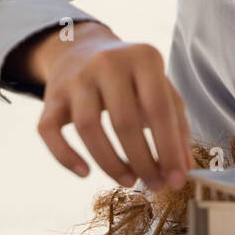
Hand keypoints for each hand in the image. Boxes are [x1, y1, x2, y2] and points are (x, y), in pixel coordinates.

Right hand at [29, 22, 193, 191]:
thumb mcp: (160, 88)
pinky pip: (50, 131)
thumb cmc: (131, 78)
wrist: (83, 49)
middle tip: (154, 185)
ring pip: (88, 128)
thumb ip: (176, 124)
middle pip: (124, 120)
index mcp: (143, 58)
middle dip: (143, 161)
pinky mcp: (51, 97)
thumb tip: (184, 168)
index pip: (158, 107)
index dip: (169, 147)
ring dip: (111, 163)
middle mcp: (107, 63)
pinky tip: (85, 173)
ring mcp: (76, 79)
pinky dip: (66, 157)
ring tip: (129, 181)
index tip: (176, 179)